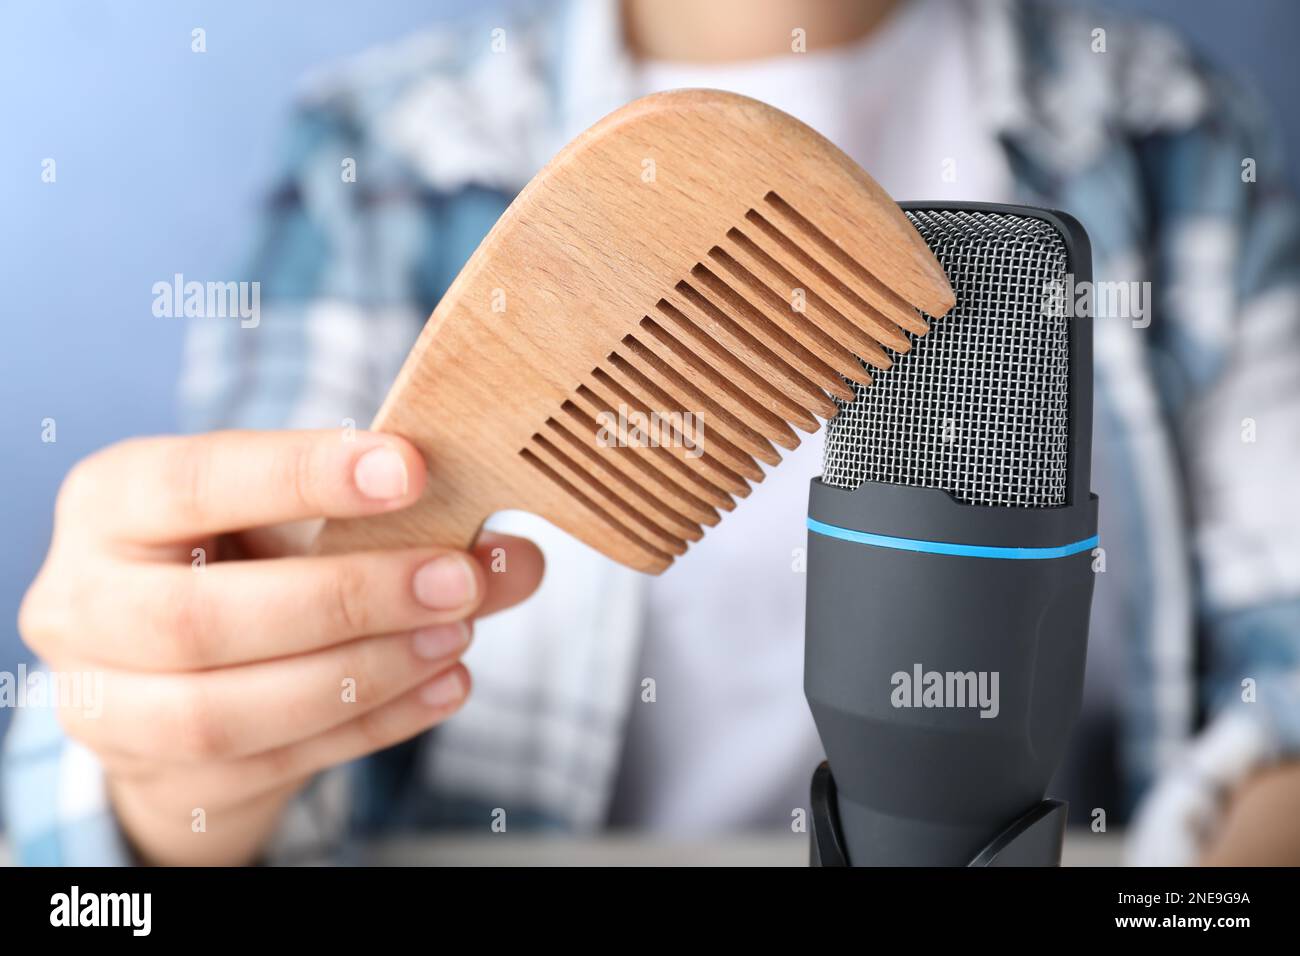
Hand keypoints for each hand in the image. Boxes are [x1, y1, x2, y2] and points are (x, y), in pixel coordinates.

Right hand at [18, 429, 543, 864]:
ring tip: (458, 638)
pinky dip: (372, 726)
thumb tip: (518, 558)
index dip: (302, 475)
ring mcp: (109, 706)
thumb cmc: (246, 559)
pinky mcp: (163, 779)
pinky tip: (443, 687)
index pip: (193, 482)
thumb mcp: (299, 516)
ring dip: (361, 674)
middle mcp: (83, 603)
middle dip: (346, 599)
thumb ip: (401, 522)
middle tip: (460, 579)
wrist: (176, 667)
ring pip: (224, 713)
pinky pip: (271, 765)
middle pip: (198, 618)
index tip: (411, 467)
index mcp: (111, 502)